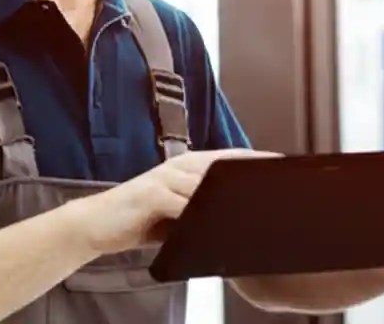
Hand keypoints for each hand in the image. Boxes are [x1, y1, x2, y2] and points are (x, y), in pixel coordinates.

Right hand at [68, 149, 278, 255]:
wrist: (99, 223)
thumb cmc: (142, 220)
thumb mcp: (179, 212)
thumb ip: (204, 209)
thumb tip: (241, 217)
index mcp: (189, 167)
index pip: (231, 159)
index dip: (258, 161)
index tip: (284, 166)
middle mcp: (180, 167)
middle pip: (225, 169)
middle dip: (250, 178)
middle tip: (277, 188)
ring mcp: (166, 179)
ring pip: (208, 186)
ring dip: (230, 199)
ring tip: (255, 210)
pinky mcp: (153, 195)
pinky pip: (183, 205)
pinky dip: (200, 215)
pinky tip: (215, 225)